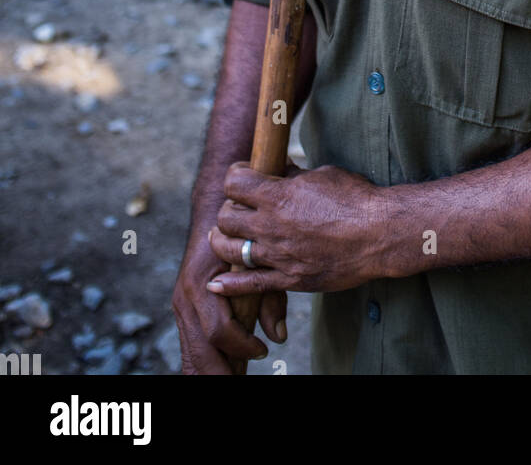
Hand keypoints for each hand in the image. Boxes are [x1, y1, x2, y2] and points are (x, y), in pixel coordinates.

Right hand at [172, 216, 286, 374]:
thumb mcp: (259, 263)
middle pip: (198, 353)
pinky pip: (191, 347)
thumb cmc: (243, 237)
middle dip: (217, 376)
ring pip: (190, 355)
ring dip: (207, 374)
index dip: (241, 347)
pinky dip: (202, 365)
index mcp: (203, 287)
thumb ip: (270, 298)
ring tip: (229, 384)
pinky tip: (218, 376)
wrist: (216, 212)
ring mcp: (182, 308)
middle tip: (236, 386)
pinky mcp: (185, 312)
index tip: (263, 352)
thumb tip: (279, 337)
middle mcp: (186, 300)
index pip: (218, 332)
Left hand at [205, 161, 383, 296]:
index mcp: (278, 196)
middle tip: (239, 207)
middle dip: (228, 208)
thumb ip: (295, 175)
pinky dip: (229, 286)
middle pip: (225, 217)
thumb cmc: (356, 198)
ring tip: (224, 236)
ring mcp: (278, 255)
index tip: (244, 175)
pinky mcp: (289, 279)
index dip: (236, 175)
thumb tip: (281, 170)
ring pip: (229, 250)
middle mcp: (270, 226)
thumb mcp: (323, 174)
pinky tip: (216, 283)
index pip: (234, 182)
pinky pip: (250, 285)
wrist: (380, 234)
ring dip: (223, 241)